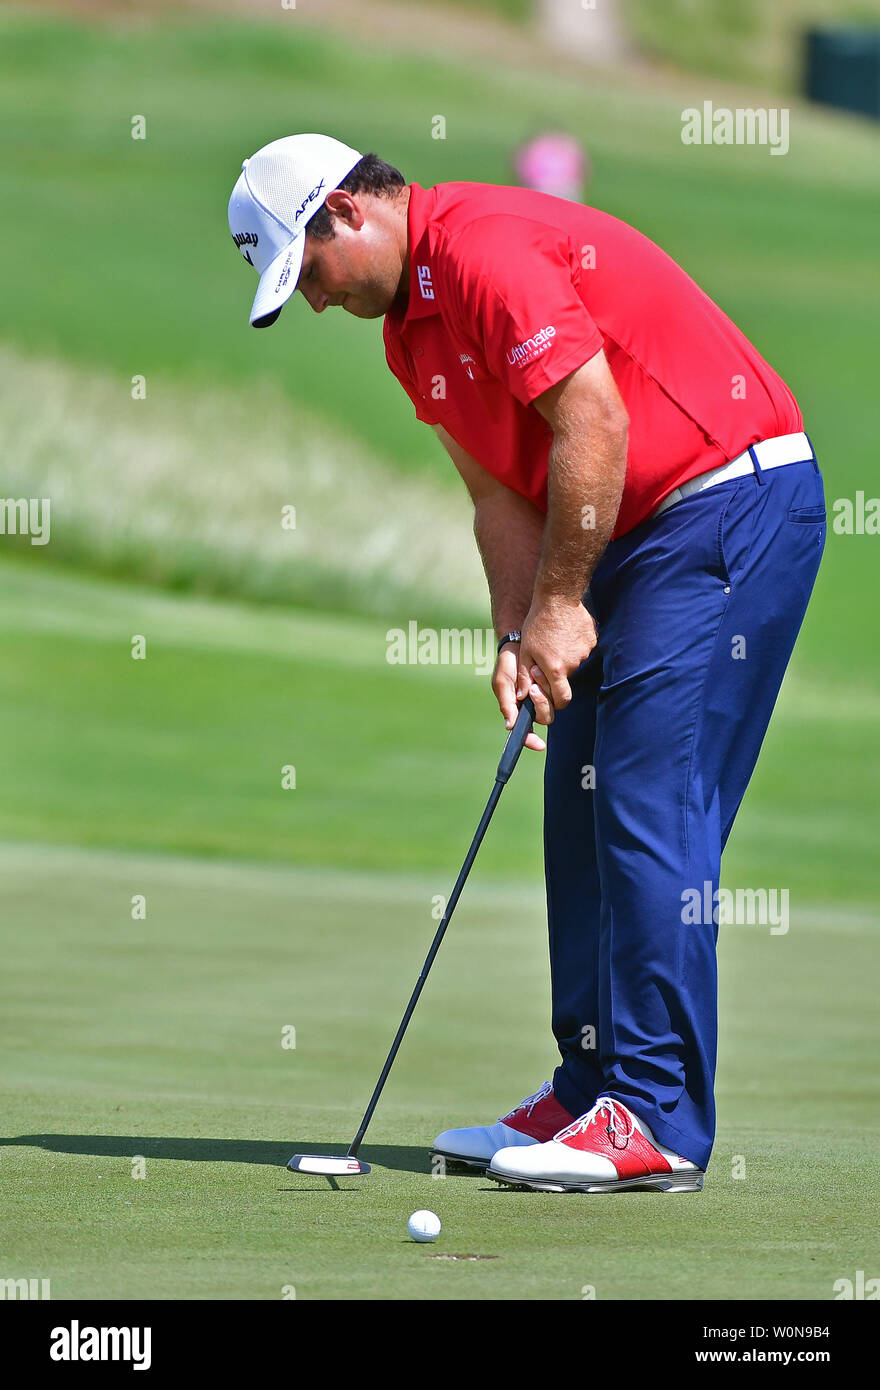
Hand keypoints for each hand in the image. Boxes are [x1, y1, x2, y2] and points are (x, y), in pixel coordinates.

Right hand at [492, 644, 546, 751]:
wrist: (519, 642)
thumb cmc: (507, 664)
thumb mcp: (502, 682)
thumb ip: (507, 704)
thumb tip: (510, 726)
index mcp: (517, 709)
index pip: (525, 731)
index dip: (531, 740)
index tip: (540, 744)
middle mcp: (531, 706)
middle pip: (543, 719)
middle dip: (540, 705)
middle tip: (533, 688)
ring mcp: (543, 696)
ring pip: (552, 706)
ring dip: (545, 694)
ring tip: (535, 674)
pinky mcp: (554, 685)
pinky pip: (558, 693)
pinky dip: (552, 685)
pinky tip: (542, 672)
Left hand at [516, 597, 597, 727]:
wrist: (558, 597)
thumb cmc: (538, 624)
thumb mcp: (525, 651)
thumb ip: (525, 676)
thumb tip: (523, 696)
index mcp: (556, 669)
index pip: (562, 700)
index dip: (554, 698)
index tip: (544, 687)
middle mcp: (574, 664)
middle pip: (566, 679)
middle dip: (555, 672)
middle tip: (545, 653)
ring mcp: (585, 652)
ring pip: (574, 663)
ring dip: (564, 656)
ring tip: (554, 638)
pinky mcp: (592, 641)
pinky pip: (582, 649)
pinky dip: (573, 644)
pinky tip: (565, 631)